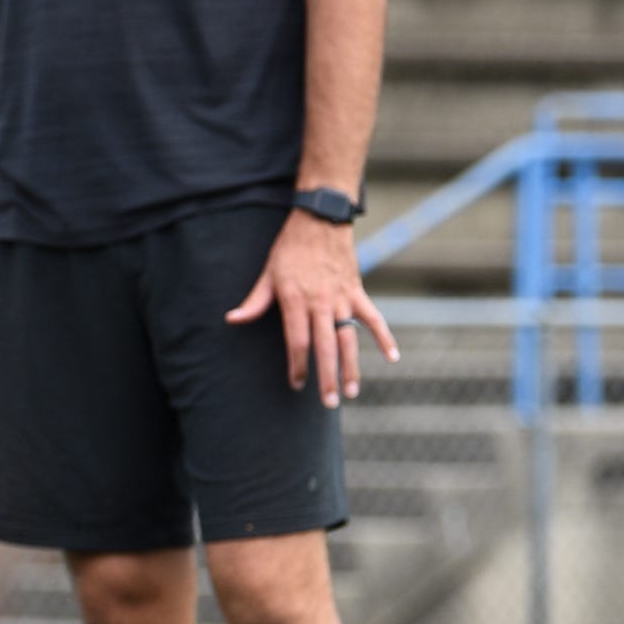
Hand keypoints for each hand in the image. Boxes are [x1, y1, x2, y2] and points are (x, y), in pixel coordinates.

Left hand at [226, 213, 396, 406]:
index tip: (297, 384)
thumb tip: (231, 320)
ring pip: (349, 338)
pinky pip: (373, 318)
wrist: (320, 220)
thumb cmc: (289, 248)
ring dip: (352, 366)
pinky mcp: (357, 291)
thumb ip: (254, 302)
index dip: (298, 365)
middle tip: (329, 403)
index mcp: (295, 300)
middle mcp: (320, 302)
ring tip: (352, 391)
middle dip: (327, 377)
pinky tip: (392, 357)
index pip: (297, 341)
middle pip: (325, 346)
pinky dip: (384, 337)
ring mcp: (342, 297)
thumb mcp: (267, 273)